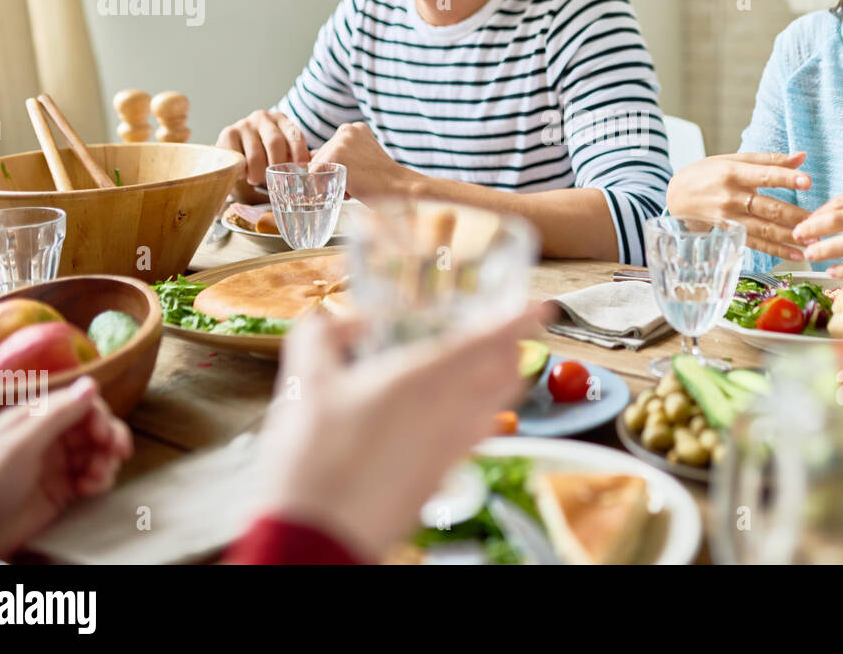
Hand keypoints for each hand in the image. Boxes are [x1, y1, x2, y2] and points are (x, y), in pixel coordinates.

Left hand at [0, 377, 132, 562]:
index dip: (98, 415)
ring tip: (96, 478)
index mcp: (34, 418)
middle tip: (117, 454)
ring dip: (106, 461)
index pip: (79, 403)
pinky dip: (99, 480)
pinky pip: (93, 476)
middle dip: (110, 438)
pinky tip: (89, 490)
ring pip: (98, 451)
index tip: (102, 435)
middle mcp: (49, 437)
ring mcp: (57, 464)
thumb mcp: (20, 445)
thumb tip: (91, 383)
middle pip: (94, 426)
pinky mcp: (63, 489)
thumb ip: (57, 414)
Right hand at [217, 109, 309, 200]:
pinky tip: (243, 173)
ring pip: (256, 155)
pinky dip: (242, 171)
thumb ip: (297, 156)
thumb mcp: (283, 152)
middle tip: (274, 180)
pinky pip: (238, 158)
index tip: (299, 174)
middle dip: (276, 166)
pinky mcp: (227, 133)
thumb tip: (317, 165)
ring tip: (256, 179)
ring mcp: (245, 123)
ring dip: (257, 173)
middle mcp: (264, 117)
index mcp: (282, 120)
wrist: (234, 154)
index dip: (299, 157)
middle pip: (275, 143)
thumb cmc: (264, 154)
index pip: (296, 137)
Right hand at [256, 304, 553, 561]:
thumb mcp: (303, 383)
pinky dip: (479, 411)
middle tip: (505, 327)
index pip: (491, 339)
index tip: (540, 306)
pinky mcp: (444, 474)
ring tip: (484, 363)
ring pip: (497, 403)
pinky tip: (452, 410)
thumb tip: (344, 319)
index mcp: (425, 379)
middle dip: (513, 345)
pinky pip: (478, 432)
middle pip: (506, 371)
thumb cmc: (314, 463)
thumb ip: (322, 335)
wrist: (319, 537)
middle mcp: (451, 410)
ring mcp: (453, 446)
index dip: (521, 319)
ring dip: (500, 377)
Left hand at [310, 121, 416, 198]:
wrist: (399, 189)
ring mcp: (340, 141)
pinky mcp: (335, 155)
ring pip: (317, 168)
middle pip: (320, 158)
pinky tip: (352, 187)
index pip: (329, 151)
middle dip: (334, 174)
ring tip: (357, 184)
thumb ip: (339, 155)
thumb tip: (310, 157)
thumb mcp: (361, 161)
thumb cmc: (382, 182)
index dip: (339, 169)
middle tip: (360, 181)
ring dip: (332, 182)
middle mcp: (346, 130)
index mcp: (354, 129)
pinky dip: (329, 188)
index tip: (361, 174)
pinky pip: (315, 177)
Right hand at [665, 151, 812, 261]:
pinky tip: (795, 254)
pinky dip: (777, 250)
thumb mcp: (733, 160)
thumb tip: (802, 157)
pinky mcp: (729, 233)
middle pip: (768, 207)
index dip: (786, 178)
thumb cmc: (707, 174)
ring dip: (790, 237)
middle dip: (796, 216)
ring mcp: (729, 218)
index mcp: (733, 173)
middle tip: (821, 221)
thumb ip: (770, 160)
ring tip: (814, 241)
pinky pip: (756, 244)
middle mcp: (731, 197)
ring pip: (764, 229)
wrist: (676, 197)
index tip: (807, 181)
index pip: (764, 175)